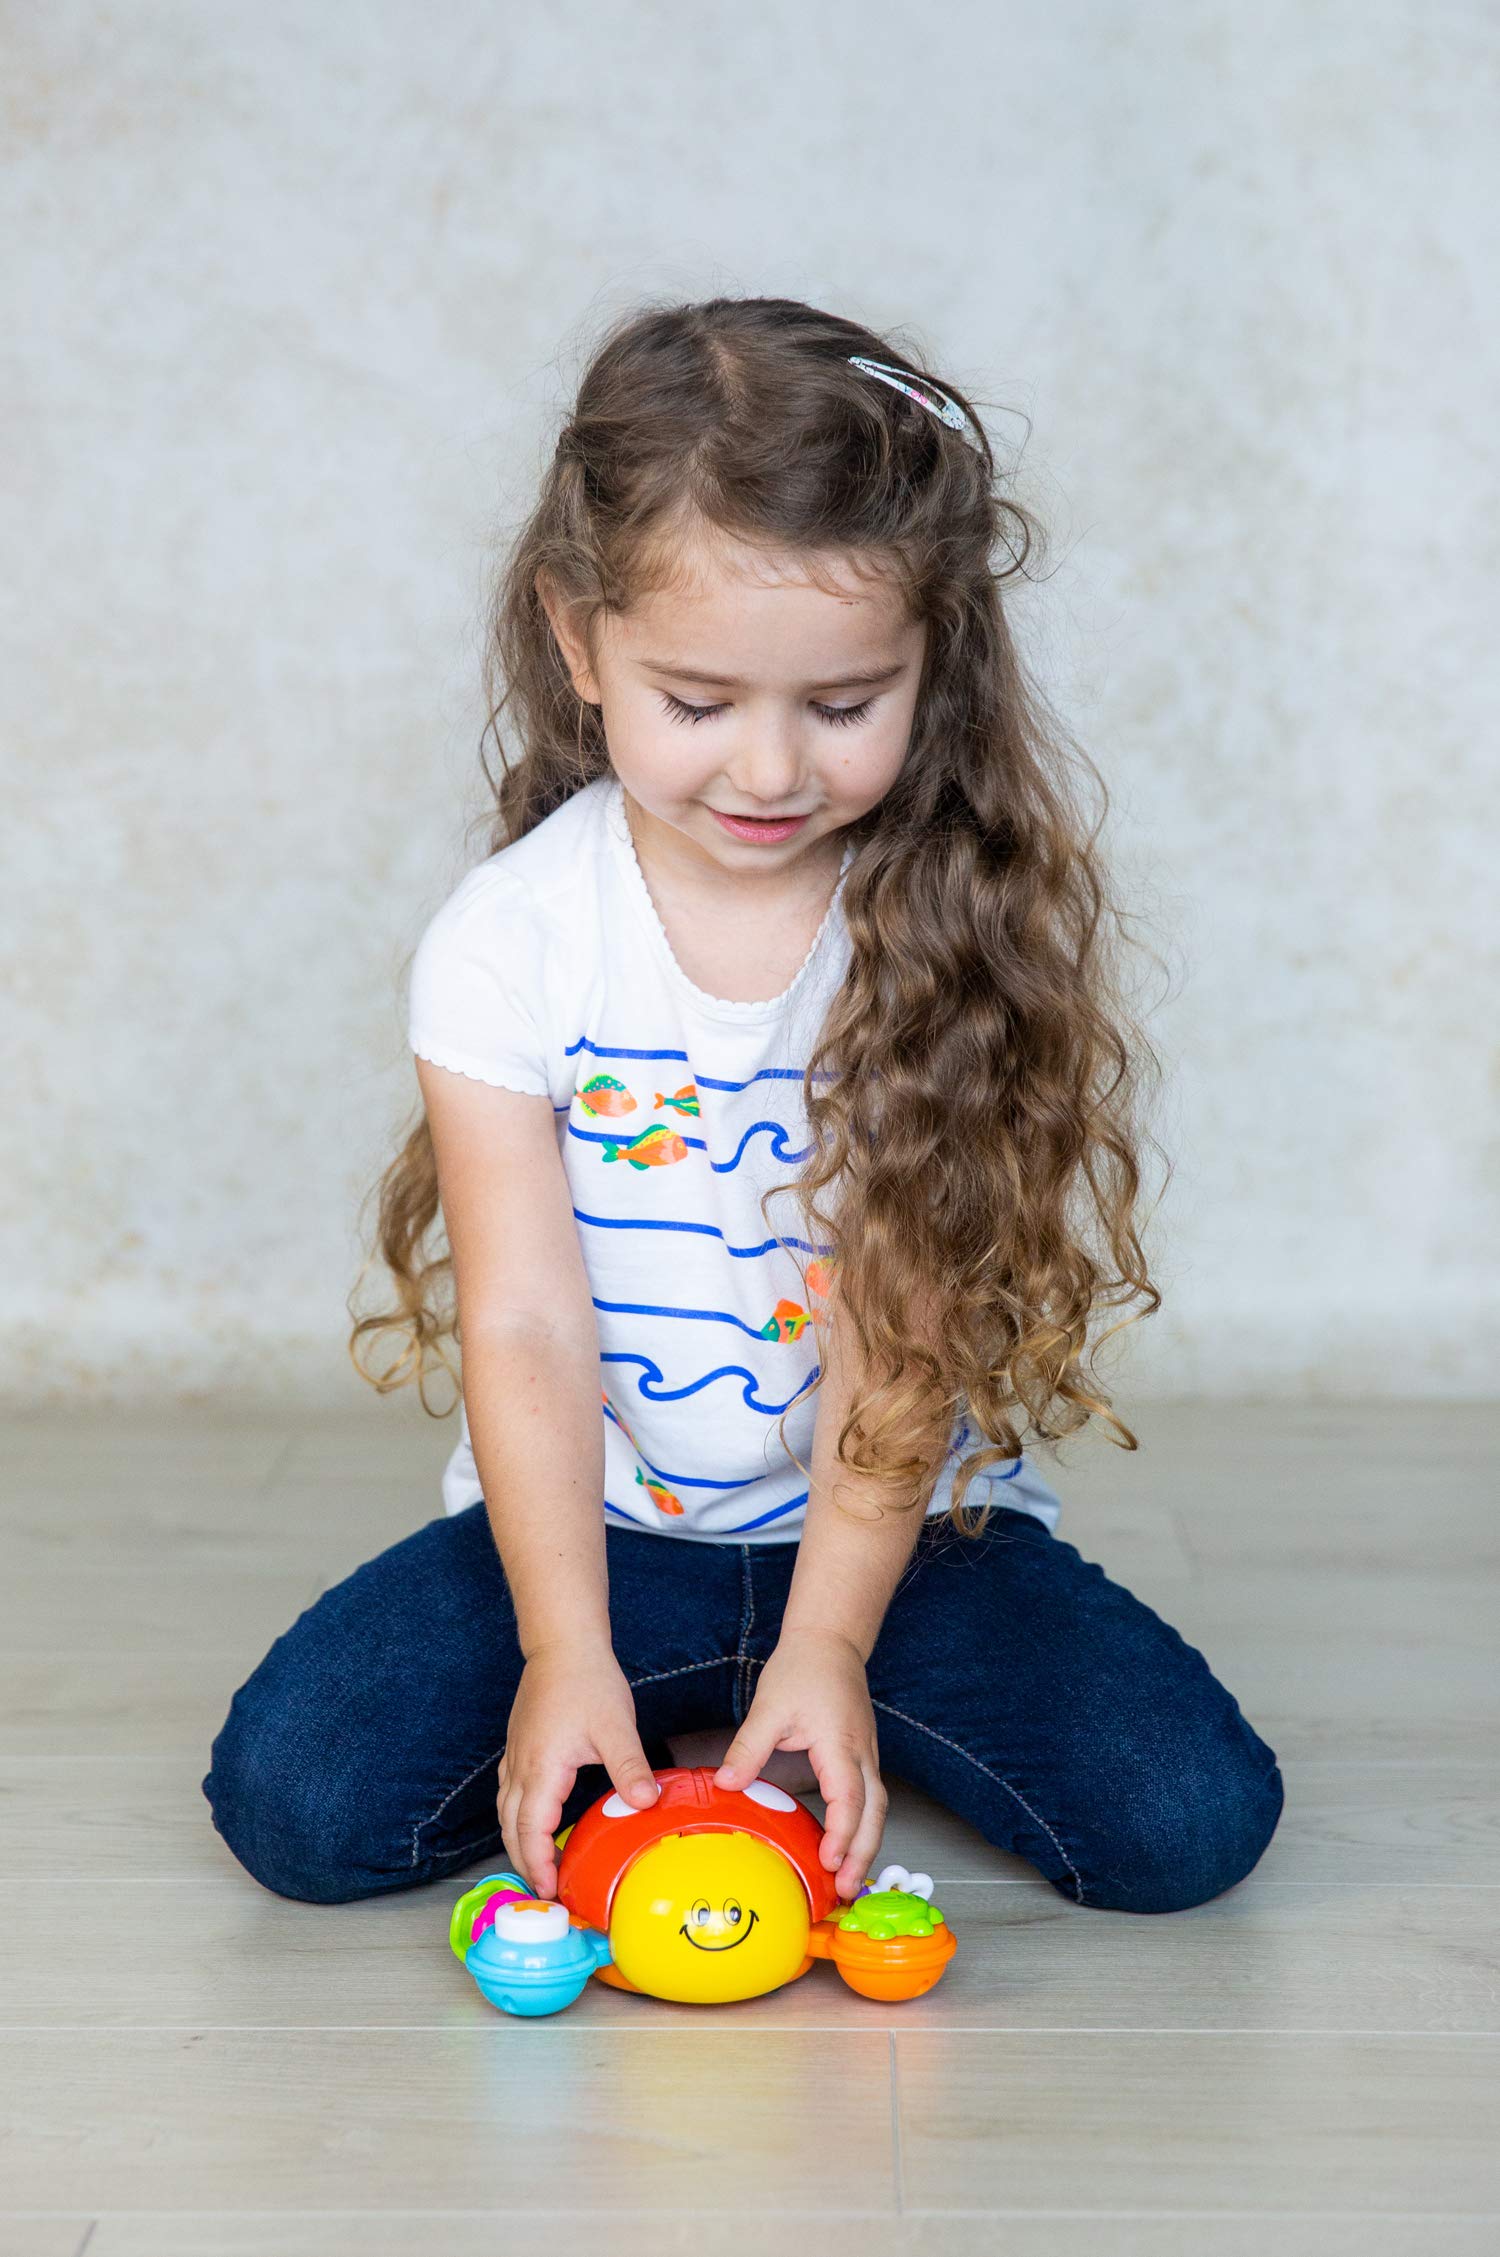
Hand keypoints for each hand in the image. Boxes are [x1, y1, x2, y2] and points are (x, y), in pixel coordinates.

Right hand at [496, 1642, 657, 1897]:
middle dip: (525, 1864)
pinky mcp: (519, 1747)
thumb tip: (646, 1804)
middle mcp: (521, 1767)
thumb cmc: (586, 1680)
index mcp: (542, 1769)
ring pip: (505, 1812)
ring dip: (519, 1843)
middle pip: (511, 1829)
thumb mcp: (616, 1727)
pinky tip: (534, 1821)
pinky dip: (517, 1818)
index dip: (538, 1865)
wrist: (563, 1644)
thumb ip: (629, 1768)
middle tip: (545, 1892)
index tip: (550, 1891)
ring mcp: (516, 1756)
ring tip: (540, 1866)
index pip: (531, 1831)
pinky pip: (509, 1793)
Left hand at [711, 1628, 885, 1899]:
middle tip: (848, 1891)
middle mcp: (862, 1754)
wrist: (830, 1642)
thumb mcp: (769, 1706)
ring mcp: (867, 1756)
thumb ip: (748, 1748)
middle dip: (864, 1854)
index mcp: (841, 1743)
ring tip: (849, 1881)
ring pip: (877, 1809)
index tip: (829, 1861)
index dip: (842, 1833)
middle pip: (875, 1813)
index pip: (849, 1797)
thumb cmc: (805, 1669)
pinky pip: (870, 1799)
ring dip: (866, 1845)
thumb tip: (726, 1784)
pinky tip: (845, 1847)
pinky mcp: (862, 1757)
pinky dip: (863, 1828)